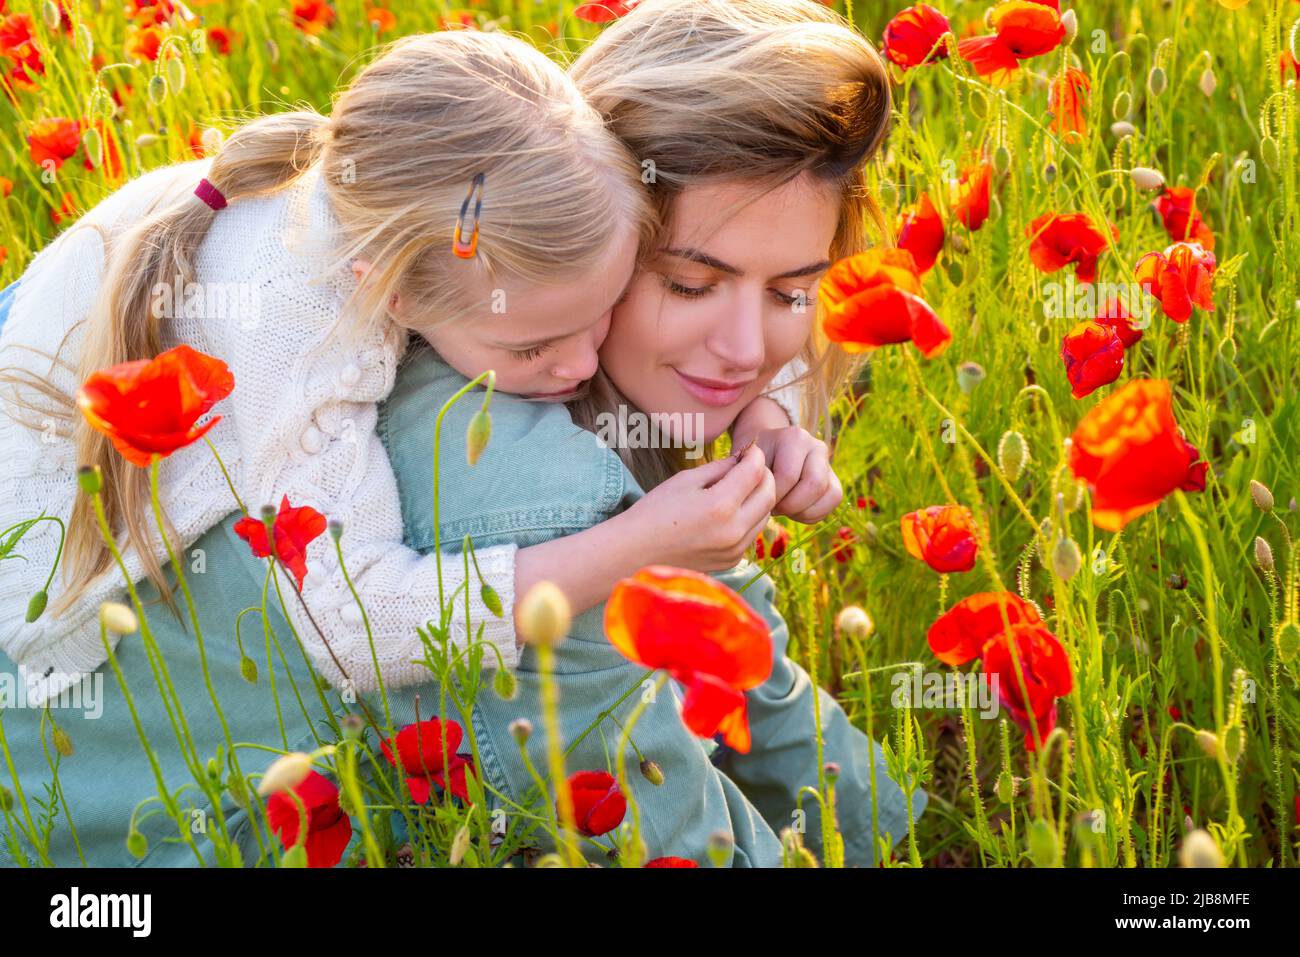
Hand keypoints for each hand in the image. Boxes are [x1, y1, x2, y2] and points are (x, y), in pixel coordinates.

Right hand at [627, 445, 775, 571]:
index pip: (755, 472)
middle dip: (764, 475)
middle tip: (749, 466)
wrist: (635, 551)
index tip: (750, 449)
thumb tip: (743, 459)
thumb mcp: (686, 479)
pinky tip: (730, 511)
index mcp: (720, 505)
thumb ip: (720, 468)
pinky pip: (751, 533)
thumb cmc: (654, 511)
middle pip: (769, 494)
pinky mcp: (731, 561)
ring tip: (740, 488)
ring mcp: (734, 549)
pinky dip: (749, 518)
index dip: (755, 455)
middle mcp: (733, 530)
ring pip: (765, 515)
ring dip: (759, 497)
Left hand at [750, 426, 842, 523]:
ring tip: (784, 509)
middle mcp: (817, 446)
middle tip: (774, 507)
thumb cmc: (752, 459)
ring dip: (804, 510)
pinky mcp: (834, 479)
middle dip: (791, 504)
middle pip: (815, 484)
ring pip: (831, 494)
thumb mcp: (746, 462)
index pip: (788, 476)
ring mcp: (828, 463)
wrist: (764, 450)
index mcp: (794, 437)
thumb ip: (754, 476)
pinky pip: (833, 501)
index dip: (773, 495)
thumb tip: (768, 502)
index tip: (759, 497)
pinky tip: (794, 511)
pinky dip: (814, 513)